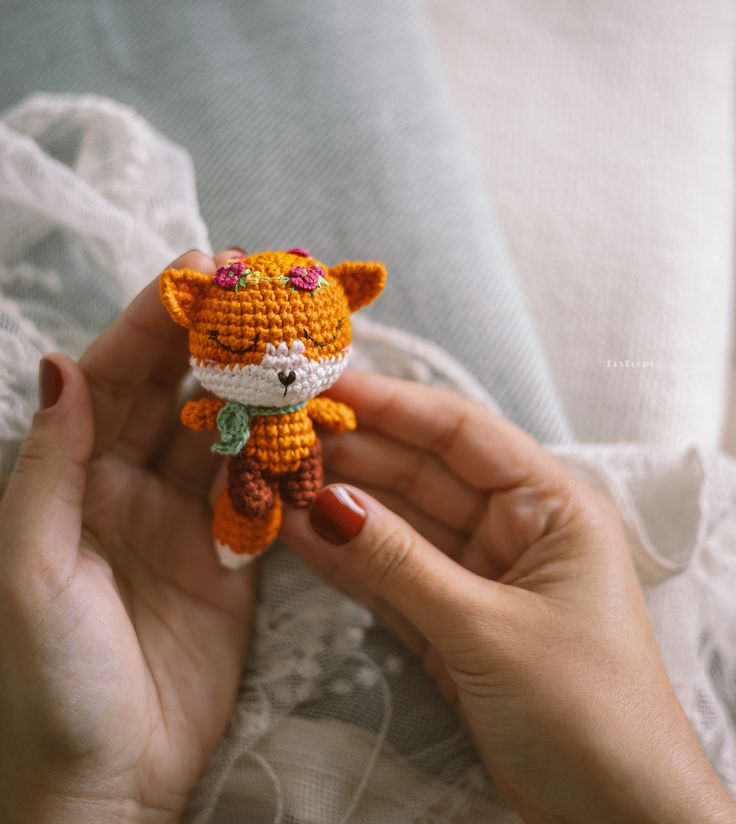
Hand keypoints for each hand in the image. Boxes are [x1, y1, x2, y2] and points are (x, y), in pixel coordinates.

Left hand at [0, 250, 253, 822]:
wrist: (107, 785)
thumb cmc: (46, 685)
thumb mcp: (29, 572)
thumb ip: (50, 468)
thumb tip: (63, 365)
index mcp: (72, 482)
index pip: (115, 381)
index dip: (153, 324)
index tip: (199, 273)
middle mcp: (127, 488)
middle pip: (176, 393)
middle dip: (216, 339)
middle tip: (264, 288)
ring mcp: (185, 519)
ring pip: (225, 434)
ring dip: (258, 388)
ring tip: (299, 338)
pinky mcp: (232, 557)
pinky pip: (260, 489)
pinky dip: (285, 452)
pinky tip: (314, 414)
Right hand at [282, 370, 735, 823]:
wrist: (614, 819)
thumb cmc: (584, 711)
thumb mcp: (486, 629)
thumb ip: (400, 563)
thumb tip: (323, 500)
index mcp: (550, 503)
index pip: (460, 432)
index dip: (391, 403)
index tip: (324, 385)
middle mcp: (514, 525)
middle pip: (421, 471)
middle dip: (353, 452)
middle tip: (280, 432)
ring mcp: (478, 572)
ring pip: (399, 521)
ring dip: (340, 501)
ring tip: (272, 474)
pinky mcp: (450, 618)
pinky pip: (390, 573)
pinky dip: (346, 556)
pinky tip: (295, 530)